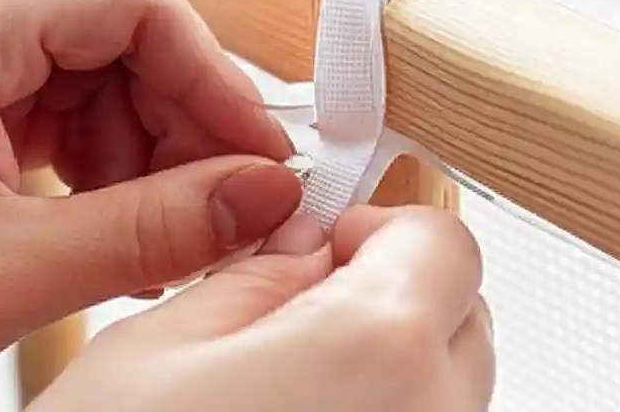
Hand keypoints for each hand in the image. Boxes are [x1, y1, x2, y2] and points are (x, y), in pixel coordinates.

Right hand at [32, 205, 494, 411]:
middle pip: (463, 317)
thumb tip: (303, 249)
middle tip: (307, 310)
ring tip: (298, 388)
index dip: (383, 227)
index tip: (330, 245)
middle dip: (397, 293)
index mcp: (378, 350)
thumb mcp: (156, 351)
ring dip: (397, 367)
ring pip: (452, 391)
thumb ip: (255, 279)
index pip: (445, 242)